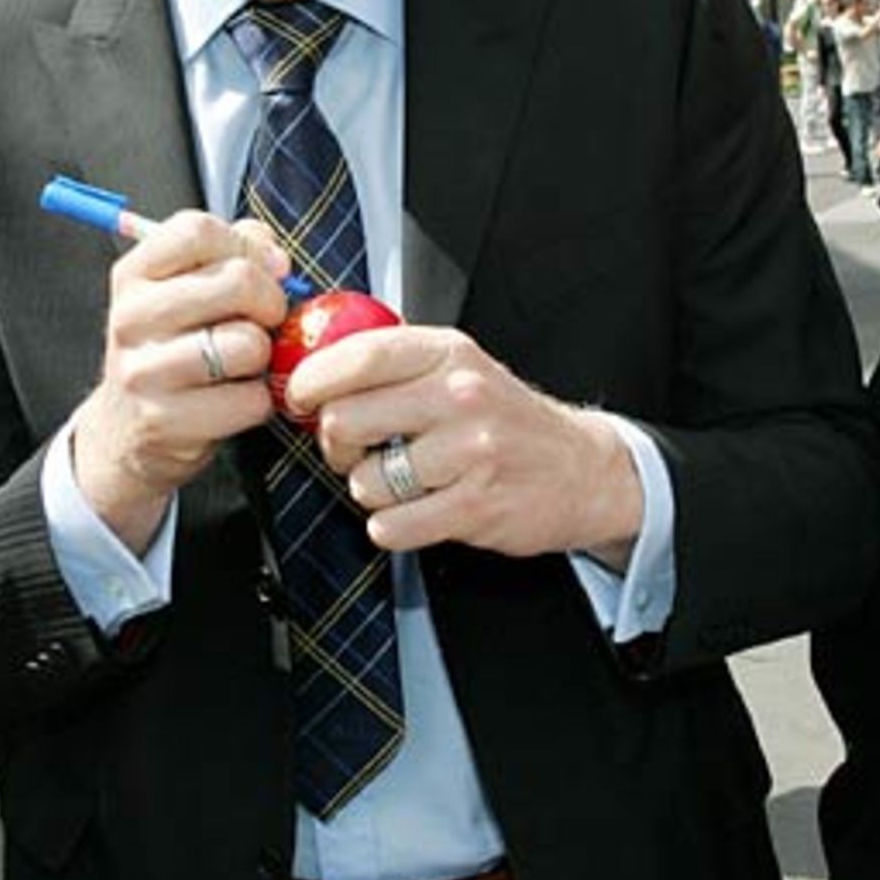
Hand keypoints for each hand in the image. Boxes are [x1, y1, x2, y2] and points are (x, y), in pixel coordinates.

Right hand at [72, 210, 289, 551]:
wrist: (127, 428)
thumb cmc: (175, 344)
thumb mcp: (188, 286)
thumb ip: (236, 251)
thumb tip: (276, 260)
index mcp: (134, 274)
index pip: (198, 230)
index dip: (247, 246)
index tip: (260, 270)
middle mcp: (130, 318)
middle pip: (237, 281)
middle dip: (271, 300)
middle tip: (266, 319)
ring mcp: (143, 372)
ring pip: (249, 344)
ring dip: (263, 356)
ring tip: (243, 363)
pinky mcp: (165, 421)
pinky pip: (251, 400)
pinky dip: (259, 401)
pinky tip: (235, 397)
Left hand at [288, 326, 643, 565]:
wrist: (582, 469)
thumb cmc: (504, 417)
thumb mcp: (456, 365)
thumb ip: (392, 360)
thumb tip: (310, 362)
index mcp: (448, 353)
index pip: (359, 356)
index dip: (311, 378)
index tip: (298, 394)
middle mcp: (460, 396)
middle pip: (346, 419)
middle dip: (334, 442)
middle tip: (350, 447)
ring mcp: (470, 453)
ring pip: (365, 480)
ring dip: (368, 487)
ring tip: (398, 479)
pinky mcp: (476, 506)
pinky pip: (391, 526)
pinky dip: (390, 525)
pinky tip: (414, 509)